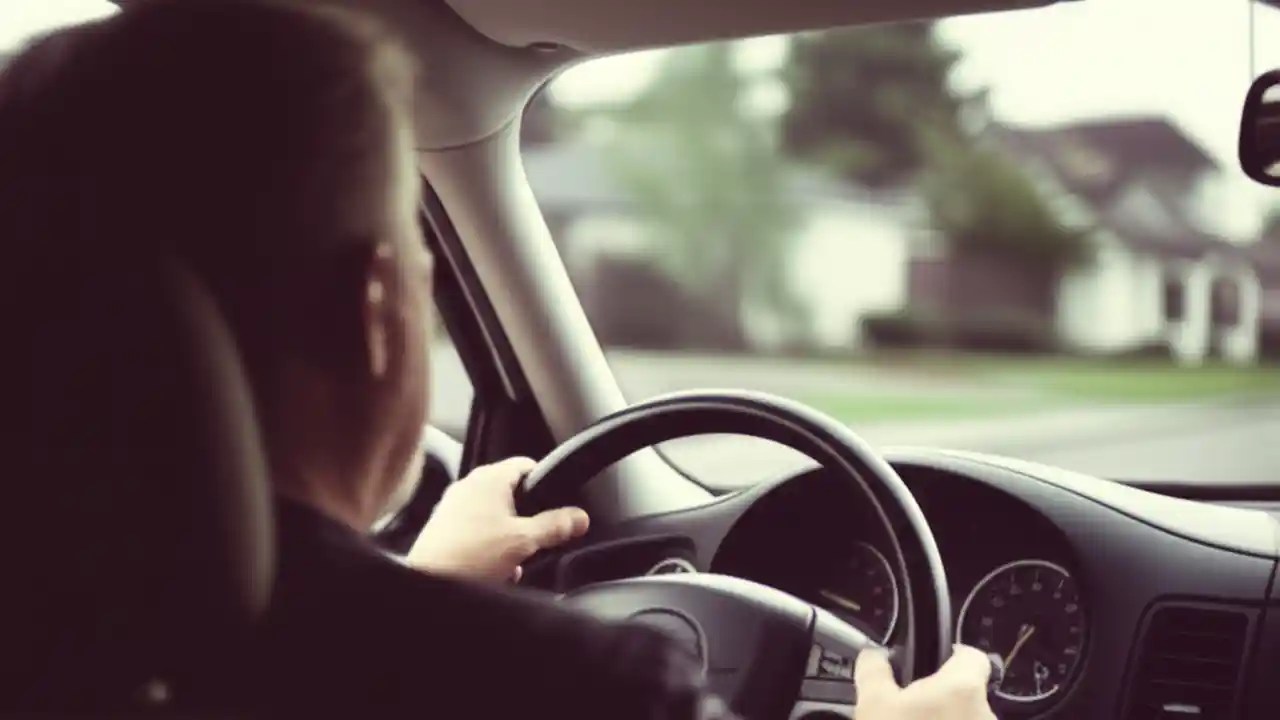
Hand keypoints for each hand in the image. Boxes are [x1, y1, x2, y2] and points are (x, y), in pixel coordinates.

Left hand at [406, 456, 588, 583]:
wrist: (426, 583)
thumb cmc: (470, 556)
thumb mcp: (523, 541)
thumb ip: (555, 526)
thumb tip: (580, 517)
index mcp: (489, 478)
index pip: (527, 465)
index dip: (546, 483)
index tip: (558, 506)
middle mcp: (468, 485)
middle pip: (512, 493)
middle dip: (527, 519)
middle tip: (536, 540)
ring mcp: (452, 505)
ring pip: (494, 515)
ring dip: (508, 537)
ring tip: (514, 561)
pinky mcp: (442, 528)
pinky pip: (475, 530)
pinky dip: (488, 546)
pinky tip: (493, 570)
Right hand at [854, 645, 995, 719]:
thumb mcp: (874, 704)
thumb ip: (874, 671)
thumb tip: (873, 654)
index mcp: (963, 688)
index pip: (973, 655)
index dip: (952, 654)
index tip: (932, 662)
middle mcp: (987, 714)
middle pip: (965, 692)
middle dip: (941, 697)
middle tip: (910, 708)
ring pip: (966, 718)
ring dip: (947, 718)